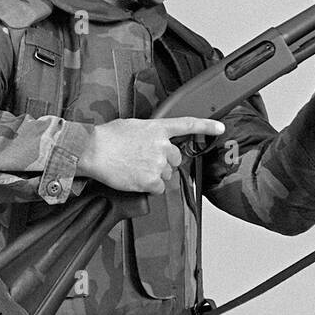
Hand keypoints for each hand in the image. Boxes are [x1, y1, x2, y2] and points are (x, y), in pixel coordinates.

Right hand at [78, 116, 225, 194]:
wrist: (94, 150)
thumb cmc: (108, 138)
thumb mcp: (133, 127)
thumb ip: (150, 134)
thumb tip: (152, 144)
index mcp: (158, 128)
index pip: (188, 125)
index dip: (207, 127)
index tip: (220, 128)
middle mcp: (162, 145)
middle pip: (175, 160)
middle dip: (164, 163)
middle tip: (145, 161)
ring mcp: (158, 164)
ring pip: (166, 176)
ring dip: (154, 175)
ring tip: (135, 169)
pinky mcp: (152, 180)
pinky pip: (158, 189)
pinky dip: (149, 188)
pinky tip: (135, 179)